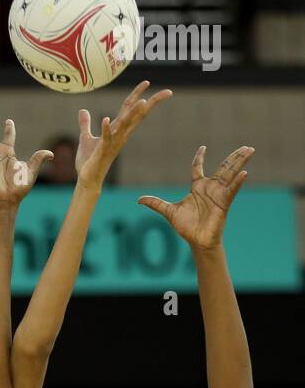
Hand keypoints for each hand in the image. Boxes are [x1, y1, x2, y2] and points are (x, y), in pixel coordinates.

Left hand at [76, 80, 171, 190]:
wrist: (87, 180)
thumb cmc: (89, 161)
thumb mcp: (86, 138)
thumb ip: (85, 124)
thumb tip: (83, 110)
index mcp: (117, 130)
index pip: (129, 109)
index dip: (138, 94)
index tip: (147, 82)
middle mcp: (119, 135)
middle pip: (137, 115)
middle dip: (151, 103)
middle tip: (167, 92)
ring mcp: (112, 143)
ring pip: (125, 125)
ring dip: (133, 113)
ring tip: (142, 101)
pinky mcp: (102, 152)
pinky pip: (105, 139)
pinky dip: (106, 129)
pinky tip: (106, 119)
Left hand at [138, 144, 253, 249]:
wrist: (196, 241)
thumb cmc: (186, 227)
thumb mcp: (168, 212)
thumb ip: (156, 204)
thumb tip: (139, 200)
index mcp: (197, 188)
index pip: (198, 168)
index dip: (199, 158)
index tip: (202, 148)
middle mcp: (210, 188)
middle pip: (224, 167)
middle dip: (234, 156)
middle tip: (245, 146)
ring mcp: (218, 194)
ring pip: (231, 174)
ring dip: (240, 161)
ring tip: (250, 150)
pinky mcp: (224, 203)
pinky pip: (232, 190)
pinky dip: (238, 182)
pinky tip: (244, 173)